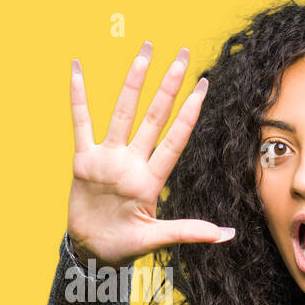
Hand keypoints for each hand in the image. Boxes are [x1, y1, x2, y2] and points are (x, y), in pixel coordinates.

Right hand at [67, 40, 234, 269]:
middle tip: (181, 54)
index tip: (203, 85)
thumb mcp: (155, 239)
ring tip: (144, 52)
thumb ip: (187, 231)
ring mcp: (108, 159)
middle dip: (168, 86)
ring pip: (122, 112)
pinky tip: (77, 70)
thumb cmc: (125, 246)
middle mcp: (132, 162)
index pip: (175, 139)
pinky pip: (81, 123)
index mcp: (151, 180)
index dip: (189, 113)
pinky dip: (78, 97)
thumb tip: (227, 235)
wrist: (93, 251)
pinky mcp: (84, 161)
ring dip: (133, 82)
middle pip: (154, 117)